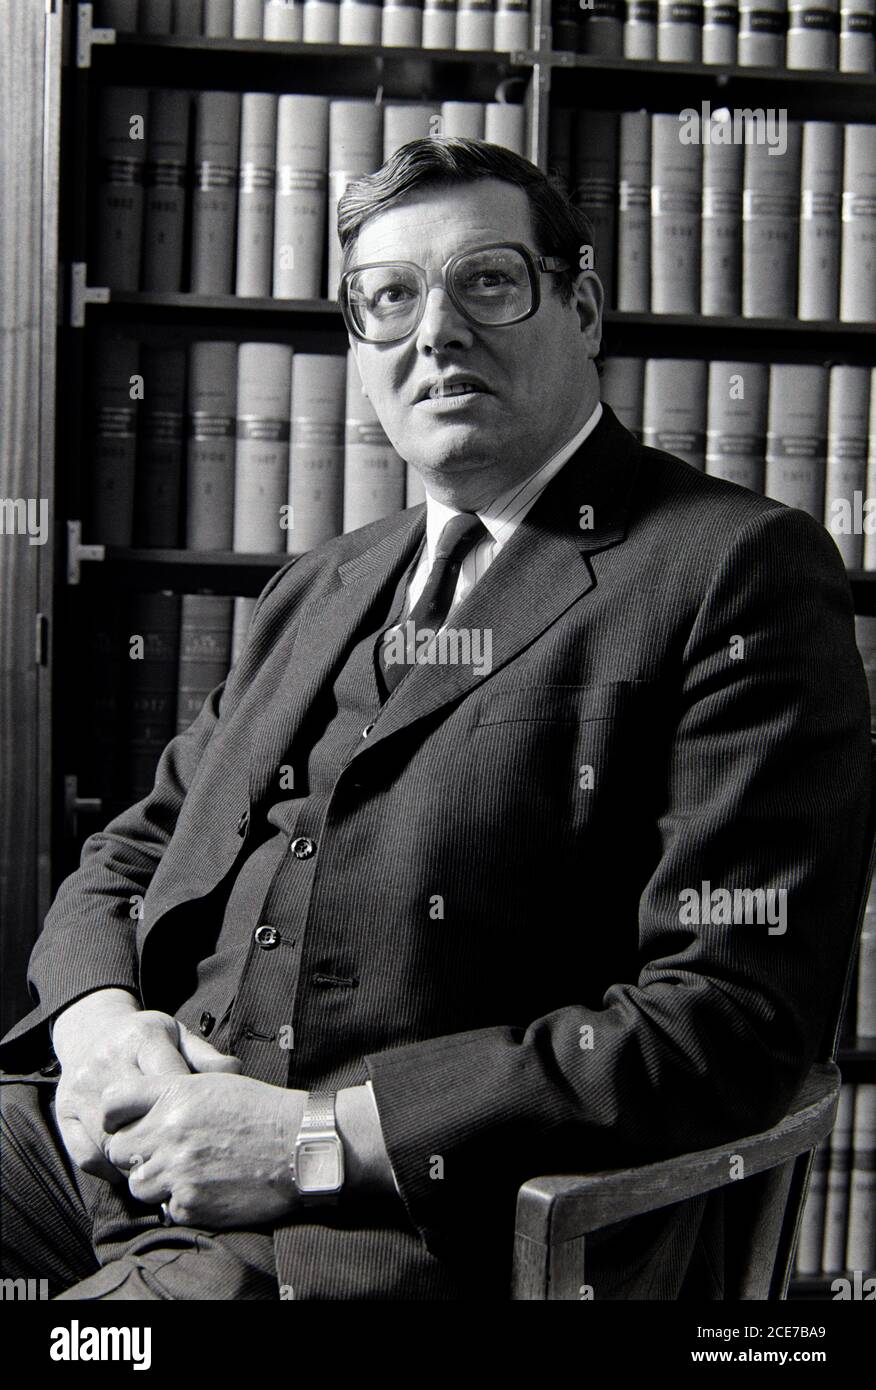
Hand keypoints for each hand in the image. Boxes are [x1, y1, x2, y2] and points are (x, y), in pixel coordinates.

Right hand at [51, 988, 240, 1183]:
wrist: (92, 1031)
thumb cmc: (146, 1040)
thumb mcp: (177, 1035)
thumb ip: (205, 1055)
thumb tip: (235, 1071)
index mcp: (141, 1039)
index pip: (168, 1081)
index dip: (189, 1111)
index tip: (207, 1131)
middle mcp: (107, 1063)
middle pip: (137, 1117)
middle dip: (163, 1142)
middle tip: (185, 1159)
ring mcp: (80, 1091)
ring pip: (110, 1143)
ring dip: (138, 1162)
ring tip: (162, 1169)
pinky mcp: (63, 1113)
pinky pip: (86, 1156)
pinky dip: (111, 1170)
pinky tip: (133, 1169)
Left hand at [101, 1072, 304, 1228]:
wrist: (300, 1146)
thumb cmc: (260, 1110)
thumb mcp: (214, 1082)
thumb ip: (170, 1093)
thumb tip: (137, 1110)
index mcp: (174, 1093)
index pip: (112, 1102)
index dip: (115, 1115)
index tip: (128, 1123)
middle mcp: (169, 1131)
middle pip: (117, 1149)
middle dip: (134, 1152)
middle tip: (160, 1152)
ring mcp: (178, 1170)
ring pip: (136, 1184)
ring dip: (155, 1181)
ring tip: (186, 1172)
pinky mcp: (190, 1204)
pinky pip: (165, 1208)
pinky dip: (181, 1202)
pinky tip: (207, 1187)